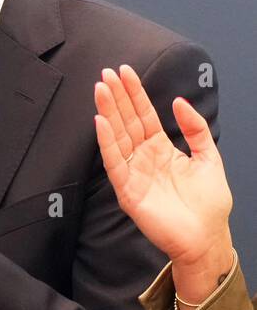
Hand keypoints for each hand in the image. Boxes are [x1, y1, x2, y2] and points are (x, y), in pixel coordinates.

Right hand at [93, 64, 232, 301]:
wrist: (207, 238)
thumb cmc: (208, 205)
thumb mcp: (209, 158)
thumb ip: (195, 129)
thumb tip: (178, 102)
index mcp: (162, 149)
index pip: (143, 115)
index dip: (135, 94)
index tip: (125, 72)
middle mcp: (143, 158)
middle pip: (127, 121)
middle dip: (116, 97)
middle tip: (106, 73)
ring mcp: (133, 173)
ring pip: (117, 137)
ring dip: (107, 112)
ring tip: (100, 90)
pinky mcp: (127, 190)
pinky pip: (114, 162)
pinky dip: (106, 142)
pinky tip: (101, 122)